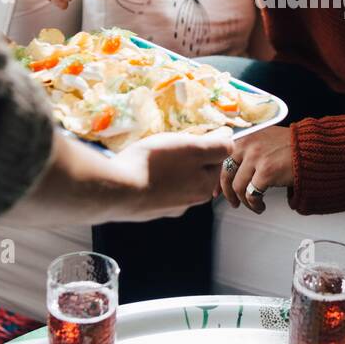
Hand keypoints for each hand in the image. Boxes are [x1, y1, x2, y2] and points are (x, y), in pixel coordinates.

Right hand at [110, 130, 233, 220]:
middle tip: (168, 144)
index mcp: (205, 187)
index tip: (190, 135)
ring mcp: (167, 207)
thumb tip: (229, 138)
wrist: (116, 190)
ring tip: (151, 155)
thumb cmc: (154, 165)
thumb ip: (216, 145)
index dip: (206, 142)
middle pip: (196, 169)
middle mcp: (190, 202)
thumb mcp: (192, 147)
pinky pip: (156, 187)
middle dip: (186, 155)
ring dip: (168, 165)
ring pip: (176, 178)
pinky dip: (152, 177)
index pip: (217, 158)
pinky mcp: (147, 209)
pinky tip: (140, 169)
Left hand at [219, 126, 293, 214]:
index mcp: (245, 137)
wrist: (313, 148)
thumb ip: (249, 150)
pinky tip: (261, 206)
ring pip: (238, 187)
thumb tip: (234, 169)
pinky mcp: (266, 172)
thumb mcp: (265, 140)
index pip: (222, 159)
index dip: (219, 179)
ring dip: (245, 201)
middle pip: (226, 174)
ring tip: (254, 205)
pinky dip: (255, 204)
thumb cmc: (292, 146)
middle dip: (228, 193)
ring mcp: (256, 158)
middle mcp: (247, 145)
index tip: (217, 191)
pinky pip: (252, 195)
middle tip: (234, 202)